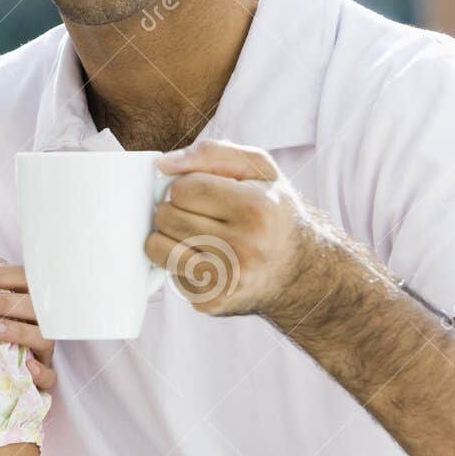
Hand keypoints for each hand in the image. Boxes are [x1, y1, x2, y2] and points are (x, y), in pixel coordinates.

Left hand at [0, 265, 56, 389]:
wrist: (13, 369)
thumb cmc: (0, 328)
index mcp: (31, 299)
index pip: (21, 279)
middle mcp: (42, 321)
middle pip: (32, 306)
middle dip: (1, 302)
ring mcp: (44, 349)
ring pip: (42, 337)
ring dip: (17, 331)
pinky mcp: (46, 376)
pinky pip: (51, 376)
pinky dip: (42, 372)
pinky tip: (29, 366)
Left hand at [145, 140, 319, 316]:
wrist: (298, 271)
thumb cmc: (272, 212)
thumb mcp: (257, 169)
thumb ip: (211, 153)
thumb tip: (162, 165)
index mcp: (256, 210)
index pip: (183, 189)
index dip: (188, 186)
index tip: (208, 193)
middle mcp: (243, 248)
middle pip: (166, 216)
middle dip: (177, 210)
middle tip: (204, 216)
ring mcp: (226, 280)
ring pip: (156, 245)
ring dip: (170, 236)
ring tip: (200, 235)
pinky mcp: (209, 302)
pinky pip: (165, 271)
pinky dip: (178, 262)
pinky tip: (205, 259)